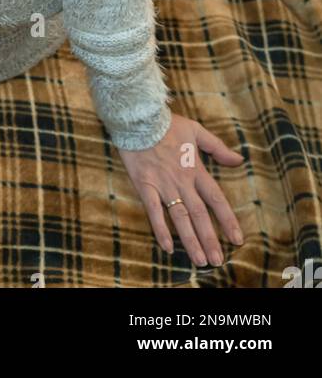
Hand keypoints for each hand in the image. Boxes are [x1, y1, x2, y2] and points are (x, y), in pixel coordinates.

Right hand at [119, 113, 243, 266]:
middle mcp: (182, 181)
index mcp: (196, 169)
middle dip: (209, 239)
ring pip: (180, 217)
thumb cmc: (167, 123)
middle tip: (217, 261)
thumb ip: (218, 147)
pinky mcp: (145, 185)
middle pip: (199, 214)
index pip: (216, 199)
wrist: (138, 117)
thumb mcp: (196, 130)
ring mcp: (163, 184)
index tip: (237, 240)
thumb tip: (239, 160)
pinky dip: (161, 229)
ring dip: (190, 240)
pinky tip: (167, 247)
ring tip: (199, 260)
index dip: (227, 220)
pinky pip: (154, 211)